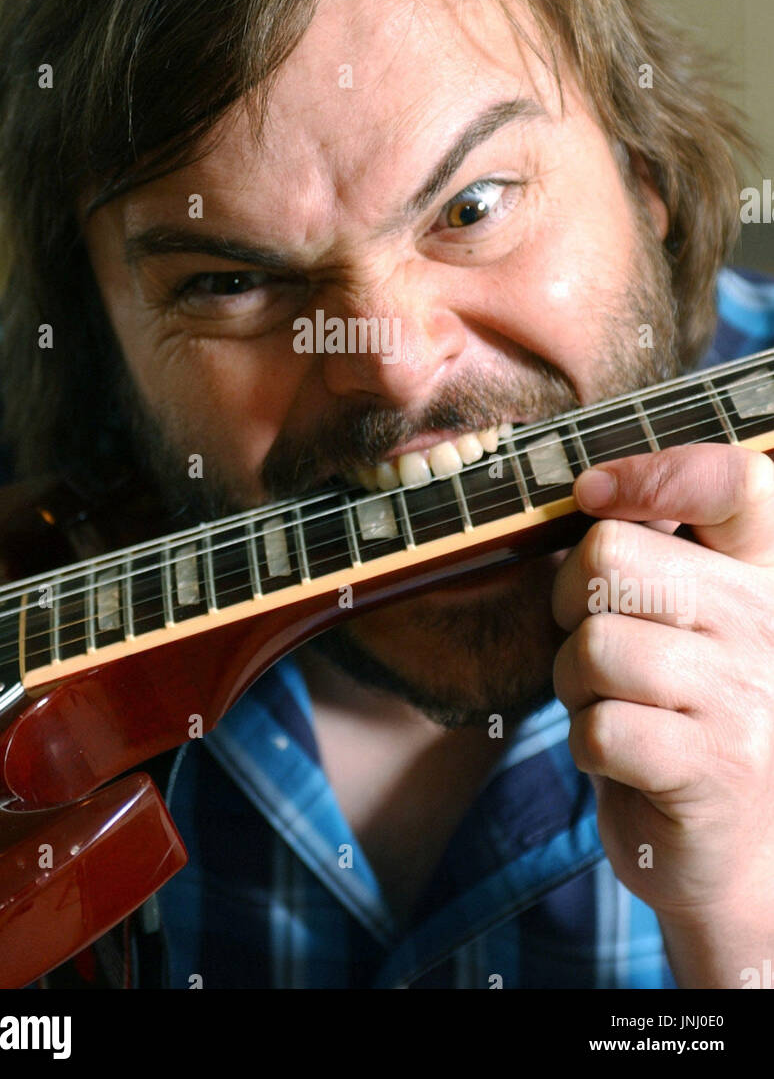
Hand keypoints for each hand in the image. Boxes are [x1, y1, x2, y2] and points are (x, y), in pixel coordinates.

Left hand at [551, 443, 773, 986]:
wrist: (733, 853)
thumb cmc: (682, 720)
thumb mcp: (684, 624)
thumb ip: (652, 558)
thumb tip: (586, 490)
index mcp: (757, 577)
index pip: (734, 482)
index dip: (654, 471)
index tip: (590, 492)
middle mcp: (762, 624)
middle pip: (609, 558)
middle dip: (568, 607)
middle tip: (595, 652)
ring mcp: (744, 696)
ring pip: (593, 645)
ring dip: (573, 686)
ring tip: (612, 709)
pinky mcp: (714, 768)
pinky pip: (600, 726)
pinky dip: (585, 745)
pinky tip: (620, 757)